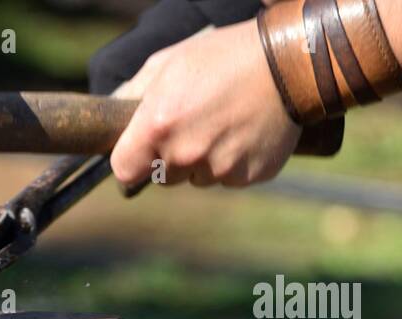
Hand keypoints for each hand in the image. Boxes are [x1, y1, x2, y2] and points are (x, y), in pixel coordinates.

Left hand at [110, 20, 301, 187]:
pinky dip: (233, 162)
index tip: (139, 152)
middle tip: (192, 124)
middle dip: (169, 157)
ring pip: (196, 178)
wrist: (289, 62)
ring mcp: (218, 168)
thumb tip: (112, 114)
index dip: (130, 161)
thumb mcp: (169, 63)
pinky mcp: (247, 176)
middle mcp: (185, 153)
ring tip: (222, 123)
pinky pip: (228, 178)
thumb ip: (134, 94)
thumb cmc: (223, 57)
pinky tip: (243, 132)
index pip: (124, 170)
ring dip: (202, 161)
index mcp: (158, 126)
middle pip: (161, 177)